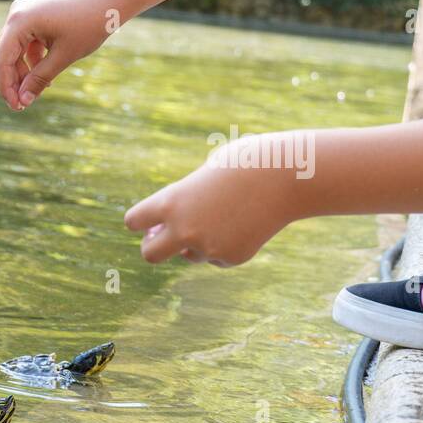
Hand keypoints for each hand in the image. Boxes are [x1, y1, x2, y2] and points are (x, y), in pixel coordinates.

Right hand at [0, 0, 118, 110]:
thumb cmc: (89, 24)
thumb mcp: (63, 56)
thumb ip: (39, 79)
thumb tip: (23, 101)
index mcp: (20, 21)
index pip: (2, 61)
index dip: (7, 88)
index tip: (17, 107)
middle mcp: (16, 14)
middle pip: (5, 55)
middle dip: (14, 81)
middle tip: (23, 104)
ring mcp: (24, 12)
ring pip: (15, 50)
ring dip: (24, 72)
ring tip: (36, 91)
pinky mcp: (34, 14)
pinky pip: (26, 42)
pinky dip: (33, 59)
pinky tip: (45, 76)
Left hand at [124, 137, 303, 265]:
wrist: (288, 176)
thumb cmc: (244, 164)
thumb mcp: (203, 176)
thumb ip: (182, 202)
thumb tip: (172, 229)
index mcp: (170, 202)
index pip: (133, 221)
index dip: (140, 221)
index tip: (147, 221)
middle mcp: (184, 229)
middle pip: (149, 255)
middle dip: (152, 248)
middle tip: (163, 238)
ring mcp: (208, 247)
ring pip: (189, 255)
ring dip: (197, 242)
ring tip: (224, 215)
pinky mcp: (231, 258)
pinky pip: (217, 258)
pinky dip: (224, 246)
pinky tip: (243, 224)